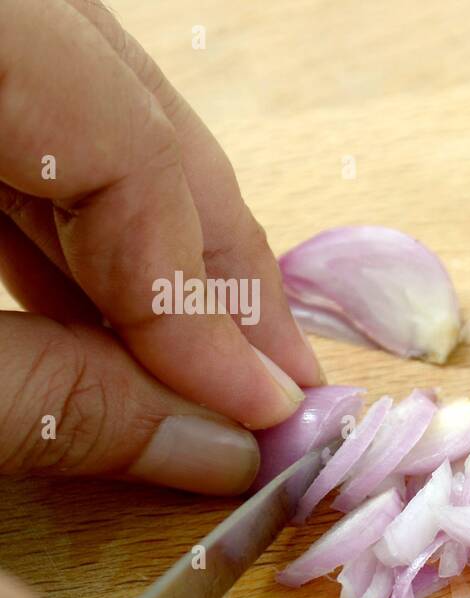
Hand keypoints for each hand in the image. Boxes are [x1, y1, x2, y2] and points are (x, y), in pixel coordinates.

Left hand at [0, 0, 323, 494]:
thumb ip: (55, 406)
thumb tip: (222, 447)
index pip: (122, 144)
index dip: (203, 288)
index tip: (258, 410)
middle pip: (130, 117)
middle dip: (212, 266)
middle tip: (277, 389)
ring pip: (93, 122)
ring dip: (157, 256)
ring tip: (215, 371)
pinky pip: (31, 134)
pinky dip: (78, 233)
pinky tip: (111, 319)